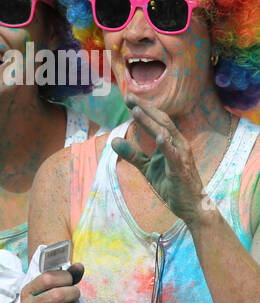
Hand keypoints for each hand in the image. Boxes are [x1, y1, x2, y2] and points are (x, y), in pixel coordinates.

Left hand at [111, 97, 208, 225]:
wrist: (189, 205)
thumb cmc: (170, 183)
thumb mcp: (147, 167)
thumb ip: (132, 154)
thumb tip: (113, 140)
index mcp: (171, 141)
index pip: (157, 120)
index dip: (143, 109)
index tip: (127, 98)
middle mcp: (178, 143)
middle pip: (162, 121)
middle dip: (145, 108)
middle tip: (129, 97)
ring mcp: (181, 155)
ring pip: (166, 134)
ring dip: (151, 123)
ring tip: (136, 111)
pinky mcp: (181, 169)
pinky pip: (174, 156)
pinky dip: (167, 146)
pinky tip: (159, 137)